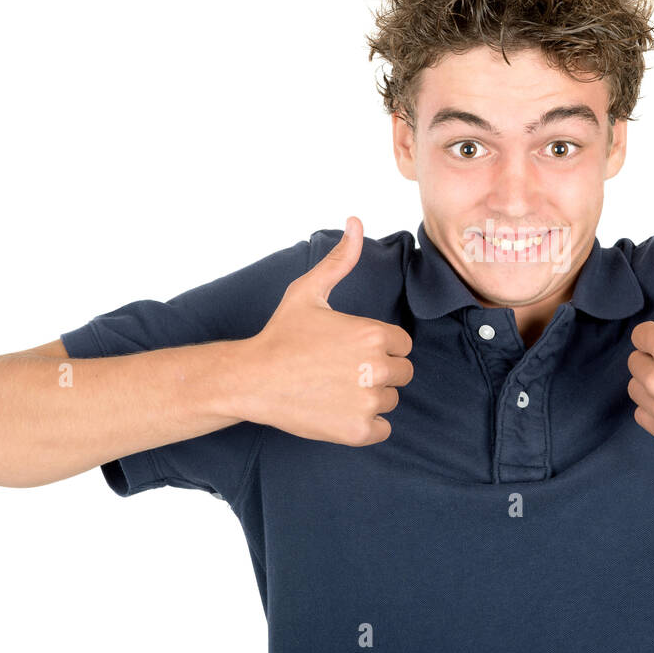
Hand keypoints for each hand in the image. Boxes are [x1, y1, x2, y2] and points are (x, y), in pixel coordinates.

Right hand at [236, 216, 413, 445]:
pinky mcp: (358, 431)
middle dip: (379, 372)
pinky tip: (339, 411)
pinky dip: (366, 425)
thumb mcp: (308, 292)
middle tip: (342, 371)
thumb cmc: (281, 335)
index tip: (350, 350)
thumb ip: (340, 260)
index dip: (379, 347)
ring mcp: (367, 401)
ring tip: (335, 389)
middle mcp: (376, 368)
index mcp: (373, 334)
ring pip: (390, 400)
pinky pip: (383, 429)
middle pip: (402, 373)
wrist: (251, 380)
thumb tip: (355, 222)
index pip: (402, 345)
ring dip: (370, 397)